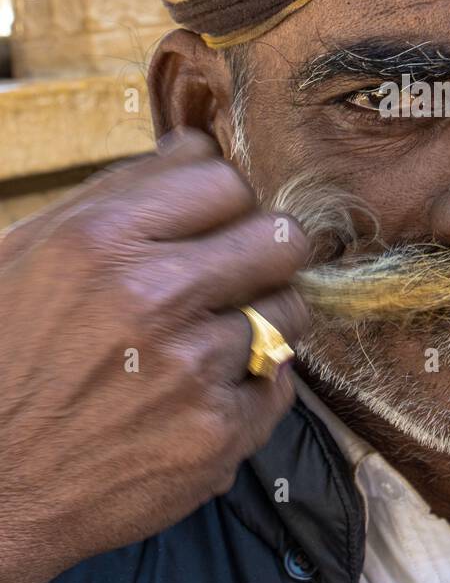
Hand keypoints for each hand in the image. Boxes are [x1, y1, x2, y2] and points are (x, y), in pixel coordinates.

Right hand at [0, 130, 309, 582]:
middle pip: (279, 238)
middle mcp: (152, 297)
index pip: (224, 180)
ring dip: (261, 321)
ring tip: (209, 342)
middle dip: (265, 252)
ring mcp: (191, 369)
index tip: (213, 225)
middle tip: (239, 275)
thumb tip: (197, 148)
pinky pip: (279, 384)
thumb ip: (117, 195)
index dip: (221, 204)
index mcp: (100, 240)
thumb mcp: (29, 255)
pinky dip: (249, 388)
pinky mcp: (217, 435)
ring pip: (289, 311)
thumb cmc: (4, 360)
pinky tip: (199, 397)